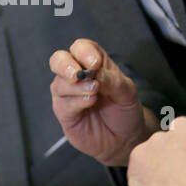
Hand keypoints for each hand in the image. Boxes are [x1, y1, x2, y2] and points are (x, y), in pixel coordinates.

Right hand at [49, 38, 155, 165]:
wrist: (124, 137)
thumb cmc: (124, 109)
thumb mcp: (126, 91)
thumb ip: (112, 80)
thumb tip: (95, 72)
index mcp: (92, 62)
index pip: (80, 48)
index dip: (84, 52)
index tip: (95, 63)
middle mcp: (76, 75)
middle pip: (59, 60)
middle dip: (66, 65)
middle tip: (79, 73)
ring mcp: (67, 94)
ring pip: (59, 83)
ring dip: (76, 87)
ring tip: (94, 92)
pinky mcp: (64, 113)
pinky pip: (63, 104)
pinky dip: (76, 101)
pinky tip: (90, 102)